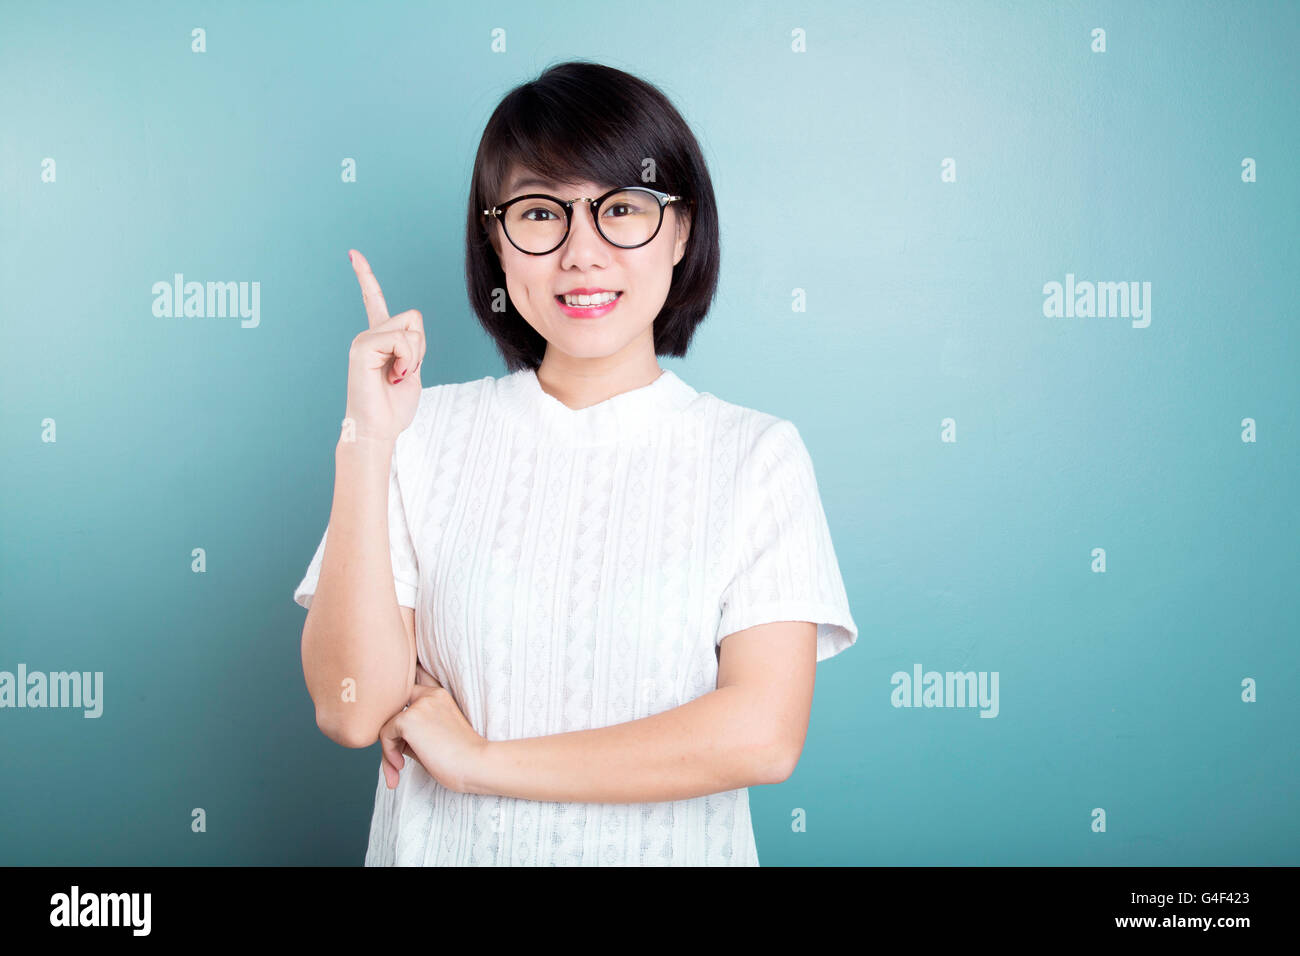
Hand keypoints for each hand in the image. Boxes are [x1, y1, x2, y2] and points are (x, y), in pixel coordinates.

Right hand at [342, 249, 426, 443]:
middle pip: (414, 318)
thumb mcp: (412, 370)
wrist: (378, 430)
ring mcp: (363, 339)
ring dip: (414, 357)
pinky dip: (407, 362)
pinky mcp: (361, 346)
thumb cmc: (393, 407)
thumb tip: (413, 326)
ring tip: (396, 377)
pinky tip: (393, 377)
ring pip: (410, 329)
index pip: (373, 301)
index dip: (365, 277)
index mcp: (379, 339)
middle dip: (420, 348)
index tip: (353, 254)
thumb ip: (413, 345)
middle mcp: (368, 335)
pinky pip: (402, 341)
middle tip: (403, 374)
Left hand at [379, 664, 486, 794]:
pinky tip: (401, 766)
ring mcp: (419, 705)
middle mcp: (429, 694)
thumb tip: (389, 739)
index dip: (400, 708)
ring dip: (388, 749)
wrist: (477, 765)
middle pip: (394, 709)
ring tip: (398, 768)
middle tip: (397, 761)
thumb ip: (414, 731)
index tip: (401, 732)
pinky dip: (388, 753)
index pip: (411, 688)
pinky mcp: (409, 719)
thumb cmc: (461, 758)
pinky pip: (385, 734)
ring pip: (386, 724)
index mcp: (439, 695)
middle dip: (390, 735)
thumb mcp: (436, 736)